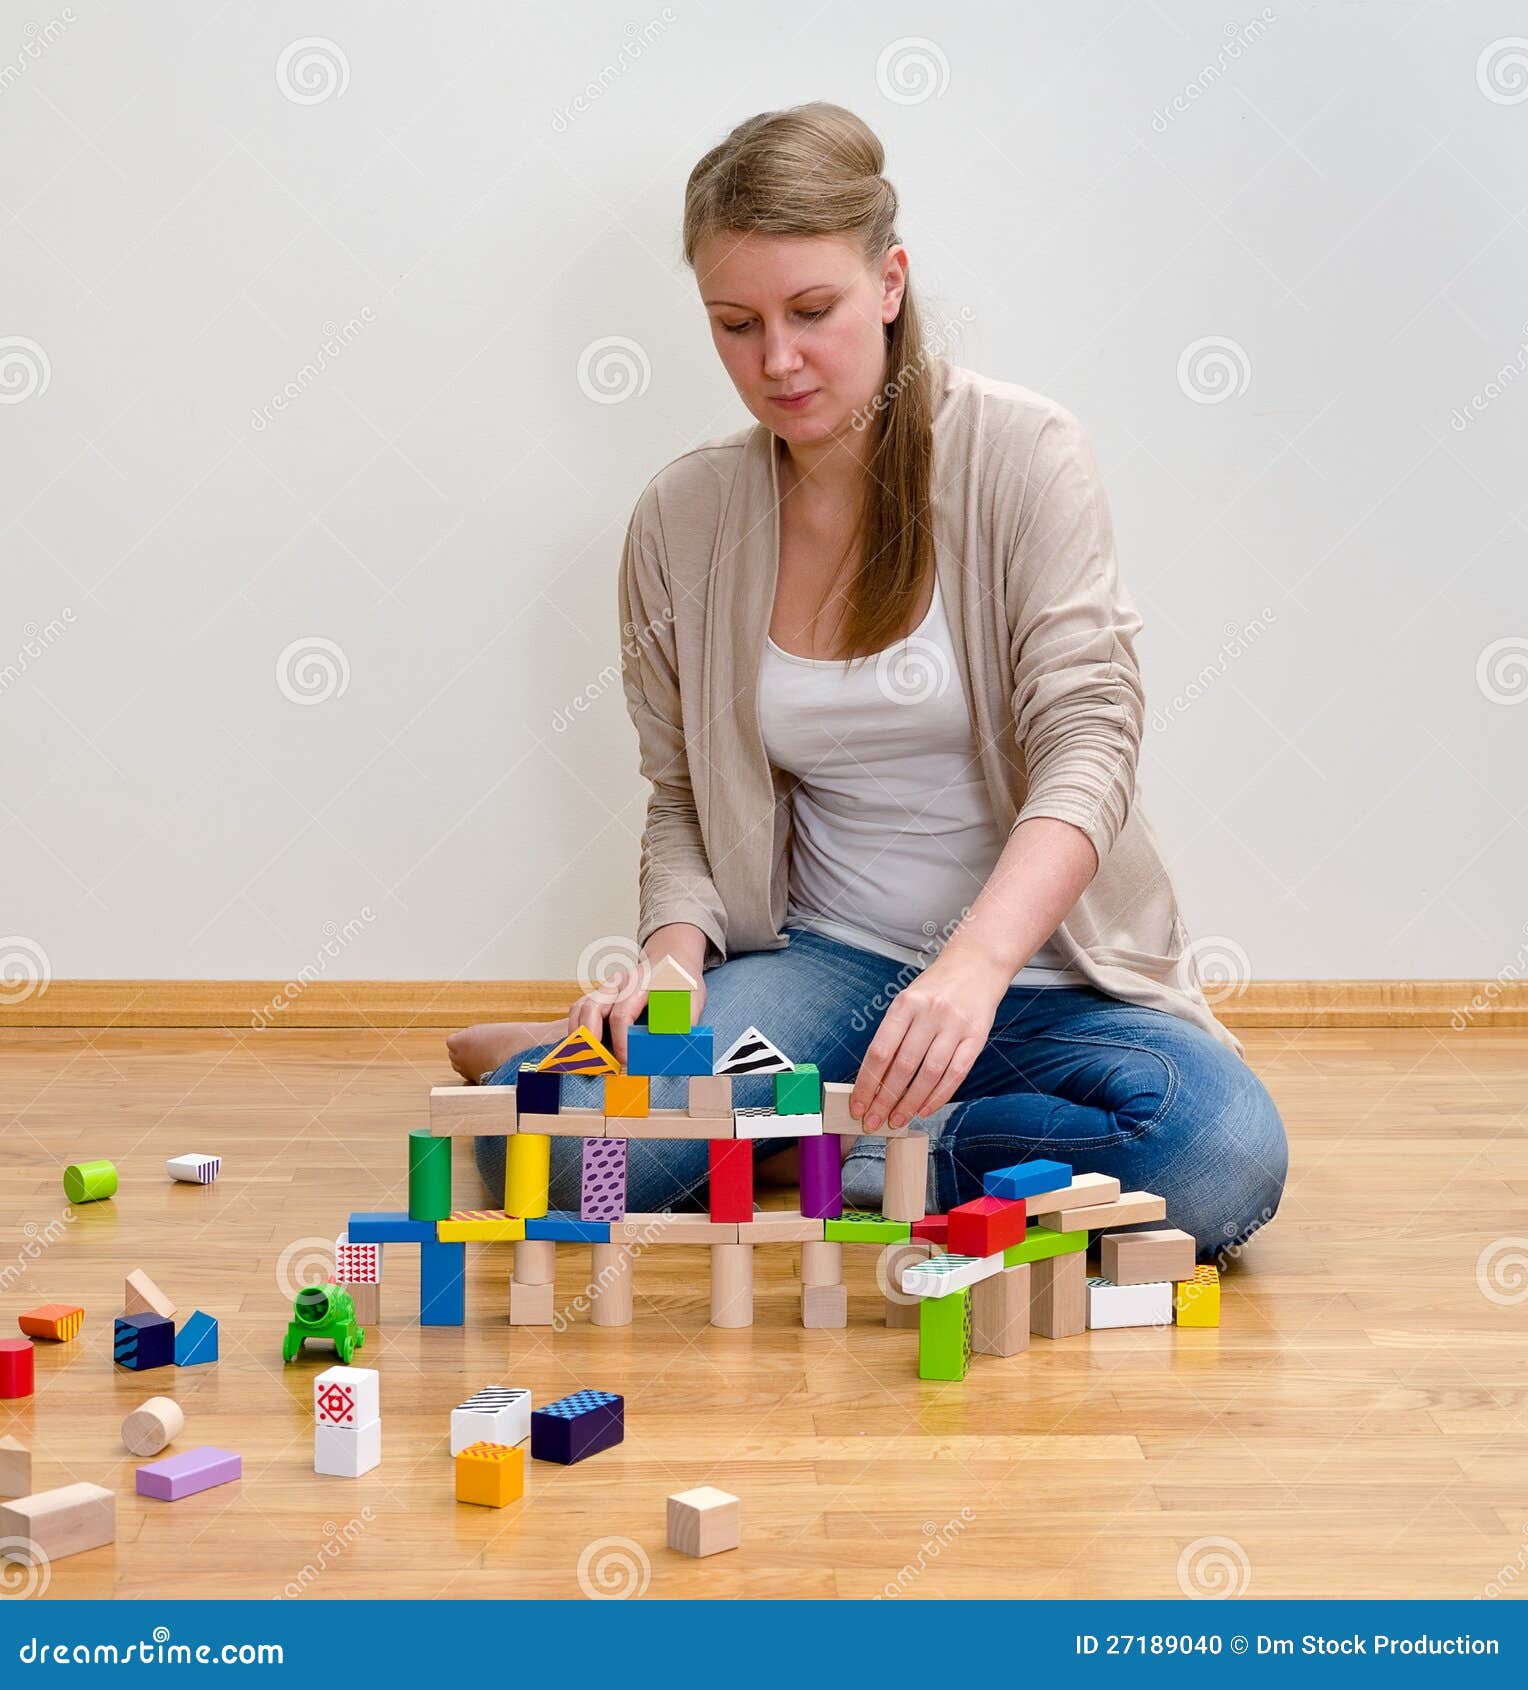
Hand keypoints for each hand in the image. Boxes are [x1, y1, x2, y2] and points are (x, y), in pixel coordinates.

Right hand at [566, 927, 707, 1064]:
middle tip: (594, 1062)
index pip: (623, 1014)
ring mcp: (608, 987)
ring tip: (582, 1057)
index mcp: (643, 983)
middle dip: (589, 1037)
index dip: (621, 1041)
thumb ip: (684, 1024)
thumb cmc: (682, 980)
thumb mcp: (693, 999)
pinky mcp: (602, 993)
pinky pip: (581, 1008)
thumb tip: (674, 1050)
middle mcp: (621, 983)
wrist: (672, 957)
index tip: (624, 1061)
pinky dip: (576, 1028)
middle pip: (593, 1007)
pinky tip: (580, 1046)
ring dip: (578, 1034)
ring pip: (582, 1006)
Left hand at [850, 945, 1008, 1131]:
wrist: (976, 964)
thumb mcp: (907, 1000)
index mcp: (905, 1004)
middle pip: (903, 1067)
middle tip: (874, 1122)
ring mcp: (955, 1025)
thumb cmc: (935, 988)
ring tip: (897, 1120)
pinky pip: (956, 1073)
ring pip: (929, 1074)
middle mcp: (929, 1013)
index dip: (866, 1083)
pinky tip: (925, 1109)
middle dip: (885, 1100)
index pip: (880, 1051)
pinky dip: (939, 1096)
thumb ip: (893, 1035)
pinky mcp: (977, 1036)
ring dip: (910, 1103)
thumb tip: (874, 1079)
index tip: (857, 1105)